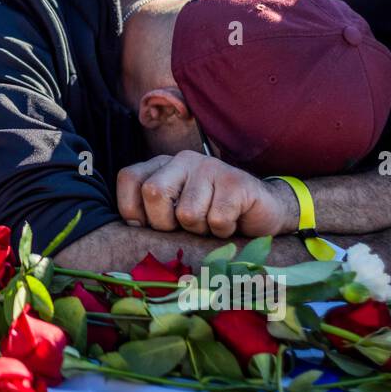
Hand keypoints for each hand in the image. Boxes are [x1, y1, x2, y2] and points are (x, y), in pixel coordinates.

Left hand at [115, 151, 298, 237]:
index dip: (133, 210)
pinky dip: (223, 232)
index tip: (150, 226)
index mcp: (162, 165)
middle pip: (153, 192)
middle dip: (165, 223)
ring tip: (212, 222)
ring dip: (199, 230)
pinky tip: (232, 221)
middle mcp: (183, 160)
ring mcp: (210, 167)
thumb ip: (148, 214)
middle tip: (185, 226)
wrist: (264, 211)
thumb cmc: (210, 216)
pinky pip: (216, 220)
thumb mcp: (173, 213)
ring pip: (187, 213)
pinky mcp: (236, 181)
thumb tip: (127, 231)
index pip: (129, 179)